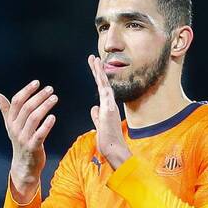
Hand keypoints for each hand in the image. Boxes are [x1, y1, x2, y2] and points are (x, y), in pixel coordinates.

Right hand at [0, 80, 57, 198]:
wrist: (24, 166)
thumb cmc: (20, 142)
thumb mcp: (11, 126)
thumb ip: (6, 110)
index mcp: (10, 121)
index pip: (16, 102)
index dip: (26, 91)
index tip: (37, 83)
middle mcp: (15, 128)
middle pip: (27, 108)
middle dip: (39, 97)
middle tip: (50, 89)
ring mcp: (23, 138)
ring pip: (34, 118)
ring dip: (45, 106)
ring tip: (54, 98)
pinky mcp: (33, 147)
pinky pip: (39, 134)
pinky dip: (46, 125)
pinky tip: (53, 117)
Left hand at [87, 54, 129, 168]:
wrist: (114, 150)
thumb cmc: (108, 142)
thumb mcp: (100, 126)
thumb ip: (97, 116)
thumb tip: (94, 108)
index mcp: (108, 108)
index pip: (102, 90)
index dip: (98, 78)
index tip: (95, 68)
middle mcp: (110, 104)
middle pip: (103, 84)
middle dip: (97, 70)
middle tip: (93, 58)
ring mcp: (110, 105)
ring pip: (104, 84)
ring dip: (98, 70)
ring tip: (94, 59)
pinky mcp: (109, 107)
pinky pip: (104, 89)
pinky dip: (101, 78)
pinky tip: (97, 68)